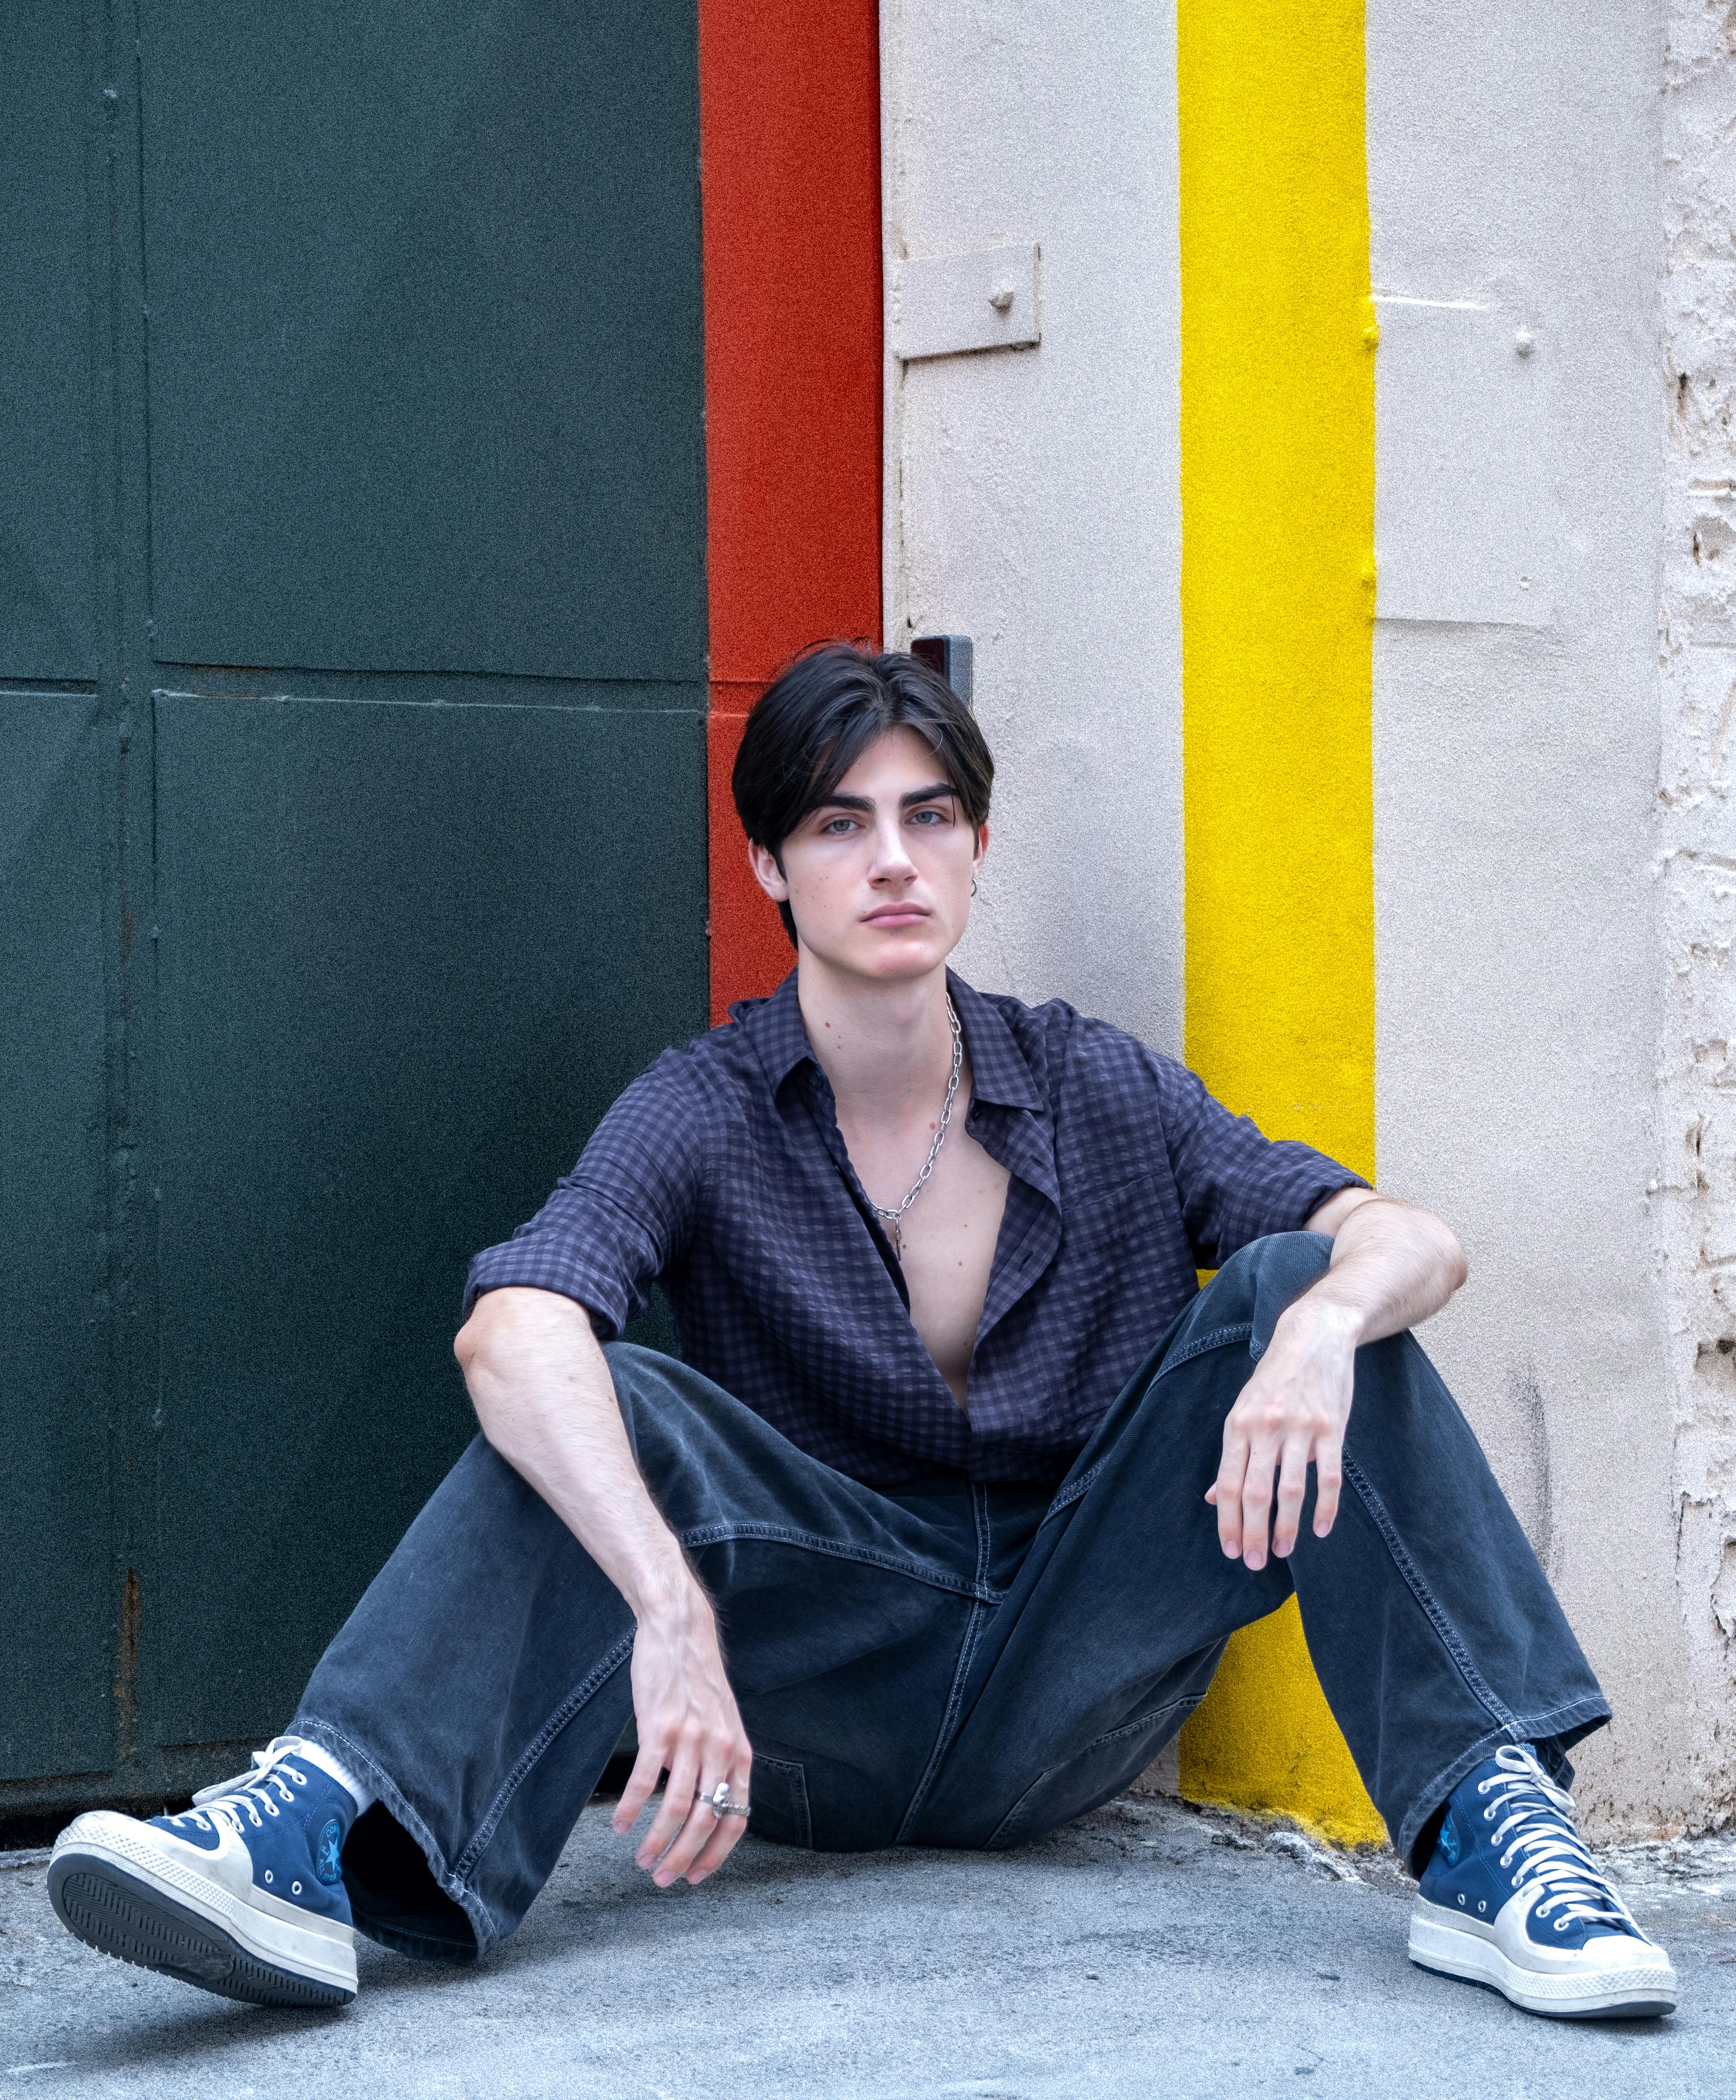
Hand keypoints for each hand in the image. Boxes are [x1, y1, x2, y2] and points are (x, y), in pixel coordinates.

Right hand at [612, 1587, 752, 1886]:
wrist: (681, 1631)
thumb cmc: (698, 1681)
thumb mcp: (723, 1723)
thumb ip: (719, 1762)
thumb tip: (706, 1806)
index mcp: (739, 1753)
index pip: (736, 1818)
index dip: (717, 1854)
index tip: (697, 1877)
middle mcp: (719, 1749)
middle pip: (705, 1821)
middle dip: (684, 1858)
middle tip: (662, 1878)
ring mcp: (690, 1738)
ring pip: (675, 1808)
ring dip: (656, 1842)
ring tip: (641, 1858)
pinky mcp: (660, 1727)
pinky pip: (645, 1781)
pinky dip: (629, 1809)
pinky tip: (619, 1825)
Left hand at [1205, 1299, 1358, 1568]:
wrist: (1313, 1337)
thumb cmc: (1274, 1380)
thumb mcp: (1243, 1411)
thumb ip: (1232, 1456)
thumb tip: (1215, 1498)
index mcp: (1238, 1425)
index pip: (1229, 1484)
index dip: (1228, 1521)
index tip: (1230, 1551)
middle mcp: (1265, 1427)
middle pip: (1257, 1492)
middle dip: (1253, 1533)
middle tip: (1254, 1563)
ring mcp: (1300, 1427)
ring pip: (1291, 1489)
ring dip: (1286, 1526)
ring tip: (1282, 1551)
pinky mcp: (1331, 1426)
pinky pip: (1329, 1476)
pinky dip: (1326, 1507)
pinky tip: (1321, 1529)